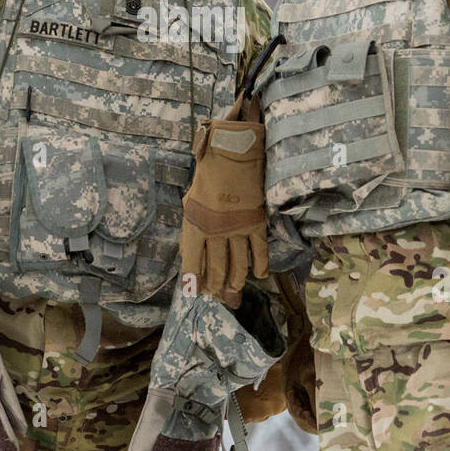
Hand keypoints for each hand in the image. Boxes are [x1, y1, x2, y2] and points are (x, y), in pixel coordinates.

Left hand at [180, 115, 268, 303]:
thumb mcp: (190, 203)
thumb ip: (191, 230)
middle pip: (217, 269)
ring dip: (236, 282)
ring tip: (234, 290)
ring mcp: (237, 229)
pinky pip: (259, 253)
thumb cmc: (208, 179)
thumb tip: (189, 254)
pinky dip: (260, 267)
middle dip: (217, 286)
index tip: (197, 292)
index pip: (193, 262)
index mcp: (195, 225)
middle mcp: (216, 231)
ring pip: (238, 266)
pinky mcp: (256, 224)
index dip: (194, 281)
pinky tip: (259, 276)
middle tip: (218, 294)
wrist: (232, 155)